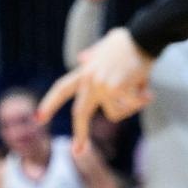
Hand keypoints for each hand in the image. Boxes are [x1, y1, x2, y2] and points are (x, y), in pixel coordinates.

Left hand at [39, 28, 154, 154]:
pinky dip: (141, 101)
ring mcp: (104, 85)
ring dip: (128, 106)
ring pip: (115, 113)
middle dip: (80, 134)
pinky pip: (130, 107)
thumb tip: (82, 57)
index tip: (39, 118)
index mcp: (85, 70)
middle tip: (78, 151)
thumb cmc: (128, 41)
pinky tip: (148, 91)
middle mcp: (90, 80)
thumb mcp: (105, 45)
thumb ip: (92, 54)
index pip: (62, 88)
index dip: (50, 103)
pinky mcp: (118, 89)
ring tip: (140, 90)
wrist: (143, 36)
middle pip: (81, 113)